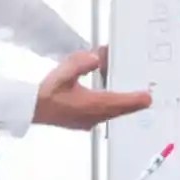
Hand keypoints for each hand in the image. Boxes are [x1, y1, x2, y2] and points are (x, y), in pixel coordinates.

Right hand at [35, 52, 150, 129]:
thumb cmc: (46, 92)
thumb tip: (95, 58)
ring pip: (111, 112)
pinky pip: (103, 113)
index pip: (118, 103)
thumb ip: (80, 63)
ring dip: (120, 102)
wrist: (31, 108)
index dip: (135, 100)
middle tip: (145, 96)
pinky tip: (108, 94)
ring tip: (130, 94)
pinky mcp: (83, 121)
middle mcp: (93, 116)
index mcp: (90, 105)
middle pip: (119, 109)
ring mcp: (88, 121)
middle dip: (131, 101)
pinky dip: (110, 104)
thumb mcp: (63, 73)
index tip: (148, 98)